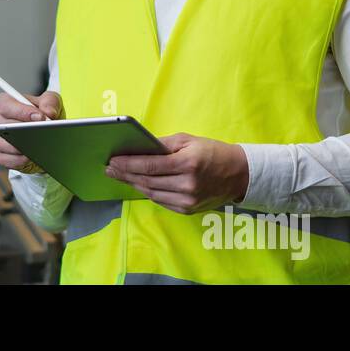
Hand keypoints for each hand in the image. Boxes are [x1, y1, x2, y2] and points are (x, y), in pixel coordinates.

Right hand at [0, 91, 61, 172]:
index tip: (39, 117)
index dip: (22, 111)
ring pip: (5, 145)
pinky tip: (33, 157)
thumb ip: (50, 102)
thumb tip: (48, 113)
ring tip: (39, 146)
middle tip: (42, 132)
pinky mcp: (1, 156)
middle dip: (24, 130)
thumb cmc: (40, 113)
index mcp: (2, 103)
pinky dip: (21, 160)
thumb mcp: (48, 101)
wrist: (41, 133)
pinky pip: (8, 160)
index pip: (6, 105)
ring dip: (22, 146)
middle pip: (4, 126)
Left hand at [104, 133, 248, 213]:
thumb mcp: (189, 141)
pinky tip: (138, 184)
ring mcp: (188, 200)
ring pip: (151, 193)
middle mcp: (187, 185)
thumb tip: (138, 147)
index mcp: (188, 164)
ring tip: (119, 175)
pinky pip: (161, 201)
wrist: (239, 175)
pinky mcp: (188, 209)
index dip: (127, 164)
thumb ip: (163, 145)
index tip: (112, 160)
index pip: (149, 166)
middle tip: (109, 168)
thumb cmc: (213, 152)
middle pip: (147, 181)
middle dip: (125, 174)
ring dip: (133, 184)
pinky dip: (148, 192)